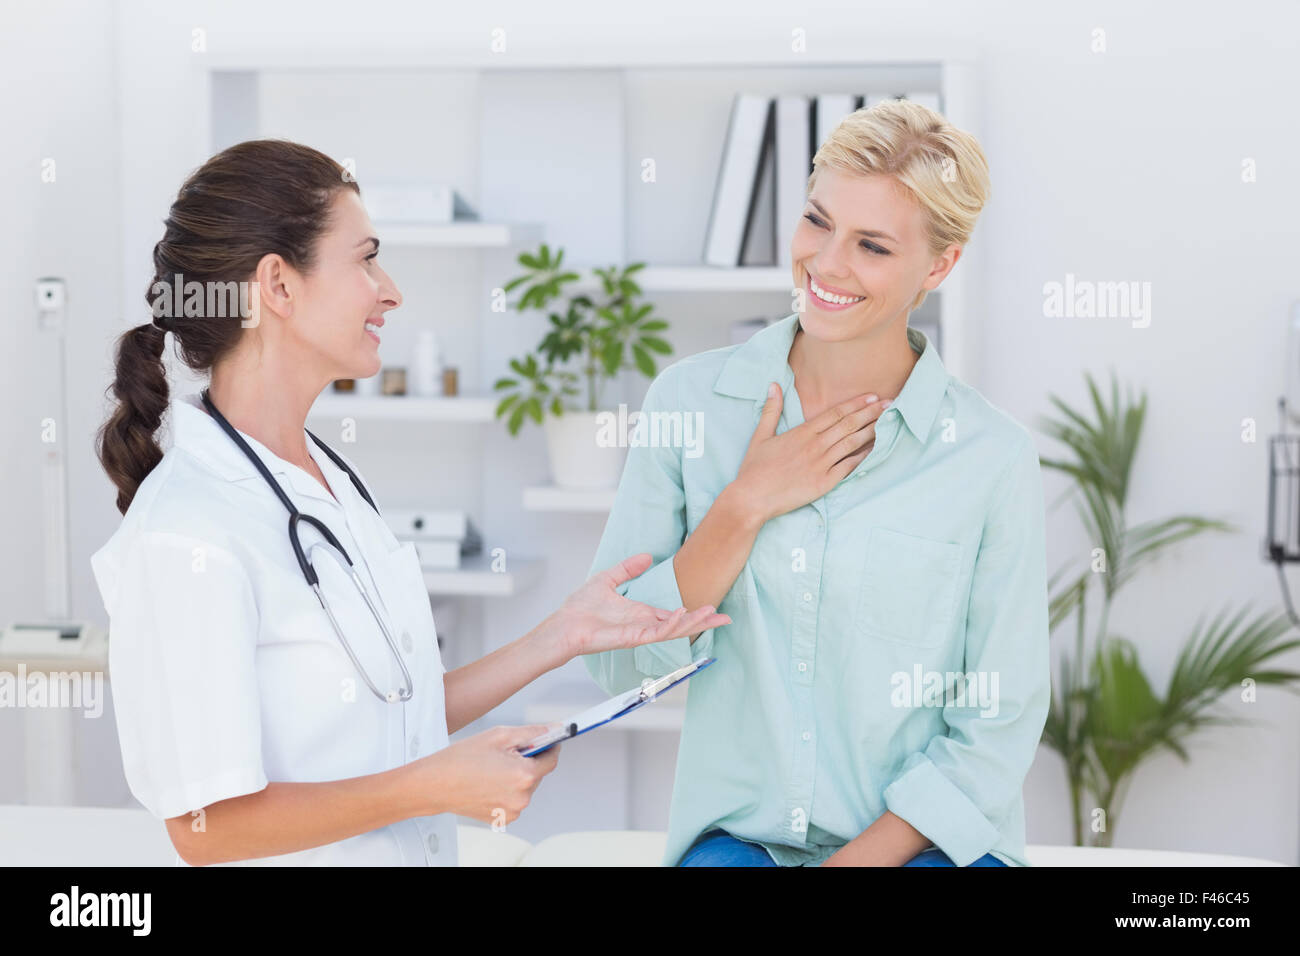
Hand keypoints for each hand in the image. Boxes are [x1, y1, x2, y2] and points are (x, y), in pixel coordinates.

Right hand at [409, 724, 560, 822]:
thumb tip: (551, 730)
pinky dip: (507, 791)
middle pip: (538, 774)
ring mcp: (512, 811)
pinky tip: (490, 783)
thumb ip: (531, 732)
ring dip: (517, 777)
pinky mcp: (503, 819)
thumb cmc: (461, 759)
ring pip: (526, 788)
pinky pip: (514, 800)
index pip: (552, 759)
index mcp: (524, 775)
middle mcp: (521, 797)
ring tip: (493, 769)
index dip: (549, 747)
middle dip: (528, 762)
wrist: (435, 784)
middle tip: (506, 754)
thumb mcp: (499, 736)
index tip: (547, 742)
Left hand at [550, 552, 731, 658]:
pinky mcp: (631, 638)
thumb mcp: (608, 579)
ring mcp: (639, 633)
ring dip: (693, 622)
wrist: (564, 624)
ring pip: (673, 630)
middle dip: (703, 622)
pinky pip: (656, 632)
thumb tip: (647, 556)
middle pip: (681, 624)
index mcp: (641, 614)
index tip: (714, 609)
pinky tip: (683, 613)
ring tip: (712, 614)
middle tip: (726, 618)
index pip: (674, 614)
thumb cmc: (580, 608)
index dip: (694, 612)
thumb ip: (628, 569)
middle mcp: (644, 625)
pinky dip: (671, 623)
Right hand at [733, 384, 891, 523]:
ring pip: (852, 443)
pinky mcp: (824, 483)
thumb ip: (771, 410)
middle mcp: (815, 445)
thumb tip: (773, 385)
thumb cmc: (754, 469)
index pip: (835, 413)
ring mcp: (821, 464)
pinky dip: (864, 456)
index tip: (872, 396)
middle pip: (848, 424)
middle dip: (871, 412)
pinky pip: (849, 466)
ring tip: (888, 421)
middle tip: (890, 403)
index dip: (856, 403)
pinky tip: (876, 449)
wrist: (752, 498)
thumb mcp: (760, 436)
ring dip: (872, 430)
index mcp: (802, 432)